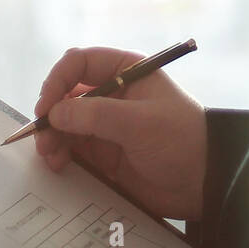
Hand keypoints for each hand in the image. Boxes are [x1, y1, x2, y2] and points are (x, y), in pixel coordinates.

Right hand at [34, 46, 206, 220]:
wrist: (205, 184)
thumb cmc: (181, 141)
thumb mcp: (141, 123)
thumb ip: (96, 116)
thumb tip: (54, 114)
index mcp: (126, 71)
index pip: (80, 63)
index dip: (58, 80)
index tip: (47, 106)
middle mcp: (113, 94)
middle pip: (66, 95)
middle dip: (51, 114)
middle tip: (43, 137)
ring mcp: (106, 125)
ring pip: (65, 124)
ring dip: (52, 137)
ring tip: (50, 155)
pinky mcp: (104, 153)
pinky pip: (73, 149)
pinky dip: (60, 154)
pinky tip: (59, 165)